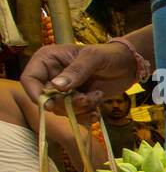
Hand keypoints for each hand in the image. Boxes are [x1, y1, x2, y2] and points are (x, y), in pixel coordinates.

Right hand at [20, 42, 137, 122]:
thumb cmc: (110, 55)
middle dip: (66, 104)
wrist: (129, 66)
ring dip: (79, 109)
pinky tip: (97, 113)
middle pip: (46, 99)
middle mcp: (52, 76)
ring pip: (60, 110)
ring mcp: (64, 91)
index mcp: (48, 60)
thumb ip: (76, 71)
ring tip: (97, 97)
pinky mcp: (76, 102)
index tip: (50, 105)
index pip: (29, 79)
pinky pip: (74, 116)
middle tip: (86, 99)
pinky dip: (85, 117)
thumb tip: (56, 86)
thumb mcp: (94, 58)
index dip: (36, 94)